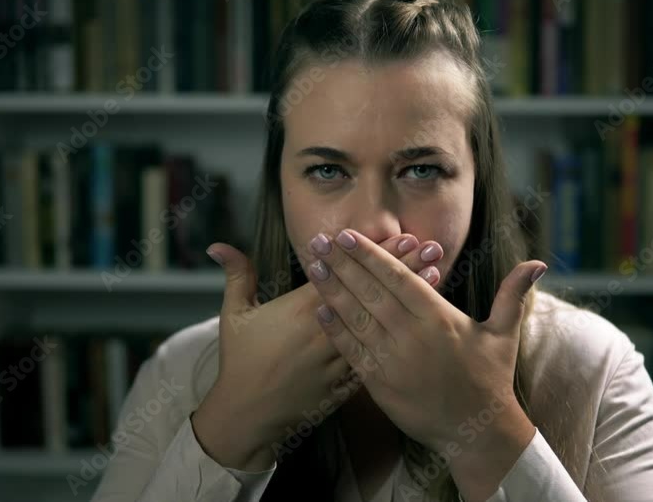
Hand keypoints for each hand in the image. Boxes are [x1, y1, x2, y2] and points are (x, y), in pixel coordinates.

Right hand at [190, 234, 444, 470]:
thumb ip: (236, 275)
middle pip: (371, 294)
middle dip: (403, 268)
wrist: (245, 416)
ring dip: (408, 299)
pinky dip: (399, 334)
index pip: (346, 274)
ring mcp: (337, 359)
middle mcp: (324, 332)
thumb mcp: (234, 316)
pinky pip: (377, 356)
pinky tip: (418, 322)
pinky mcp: (344, 383)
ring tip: (436, 276)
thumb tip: (216, 246)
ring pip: (381, 321)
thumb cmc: (240, 362)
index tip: (401, 236)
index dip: (374, 255)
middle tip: (432, 246)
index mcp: (299, 311)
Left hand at [305, 229, 545, 496]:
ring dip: (332, 290)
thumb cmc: (491, 379)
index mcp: (438, 316)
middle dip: (342, 264)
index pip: (397, 277)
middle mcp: (413, 334)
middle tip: (319, 241)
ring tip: (313, 267)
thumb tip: (539, 262)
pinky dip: (336, 330)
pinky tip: (321, 310)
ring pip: (357, 317)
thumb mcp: (504, 332)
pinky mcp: (381, 383)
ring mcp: (394, 359)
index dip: (370, 255)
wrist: (478, 431)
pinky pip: (353, 351)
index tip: (348, 236)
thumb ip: (513, 293)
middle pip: (370, 291)